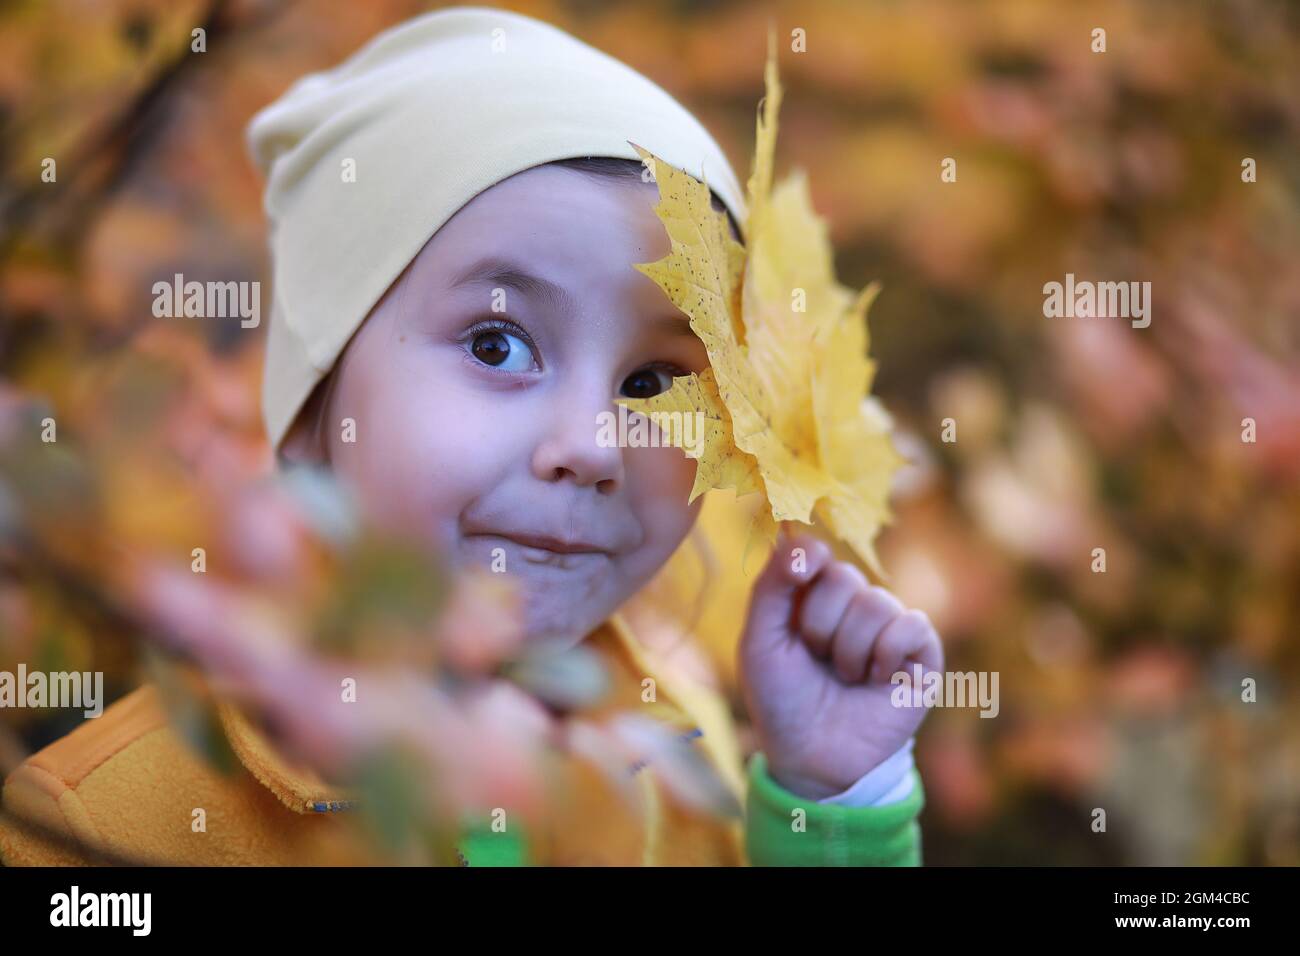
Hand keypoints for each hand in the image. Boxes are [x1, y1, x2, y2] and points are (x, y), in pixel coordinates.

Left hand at [738, 528, 943, 799]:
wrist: (814, 759)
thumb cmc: (782, 700)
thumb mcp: (760, 642)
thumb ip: (771, 587)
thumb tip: (802, 542)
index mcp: (812, 597)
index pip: (816, 554)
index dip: (807, 562)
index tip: (796, 579)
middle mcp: (853, 605)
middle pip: (843, 578)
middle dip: (820, 627)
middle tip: (817, 660)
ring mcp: (889, 627)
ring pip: (876, 603)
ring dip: (850, 650)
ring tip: (844, 677)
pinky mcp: (921, 653)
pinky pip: (912, 625)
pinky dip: (887, 654)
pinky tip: (877, 679)